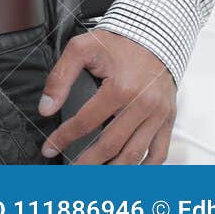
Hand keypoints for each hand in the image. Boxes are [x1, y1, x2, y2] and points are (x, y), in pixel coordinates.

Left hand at [37, 28, 175, 163]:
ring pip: (136, 155)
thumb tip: (46, 107)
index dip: (65, 138)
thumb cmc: (117, 42)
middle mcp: (142, 105)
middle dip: (88, 163)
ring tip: (96, 177)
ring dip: (114, 171)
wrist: (153, 35)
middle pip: (111, 145)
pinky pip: (159, 152)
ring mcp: (158, 115)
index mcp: (120, 88)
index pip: (86, 122)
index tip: (50, 148)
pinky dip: (145, 168)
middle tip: (71, 171)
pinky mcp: (168, 120)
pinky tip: (129, 172)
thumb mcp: (81, 48)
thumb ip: (60, 77)